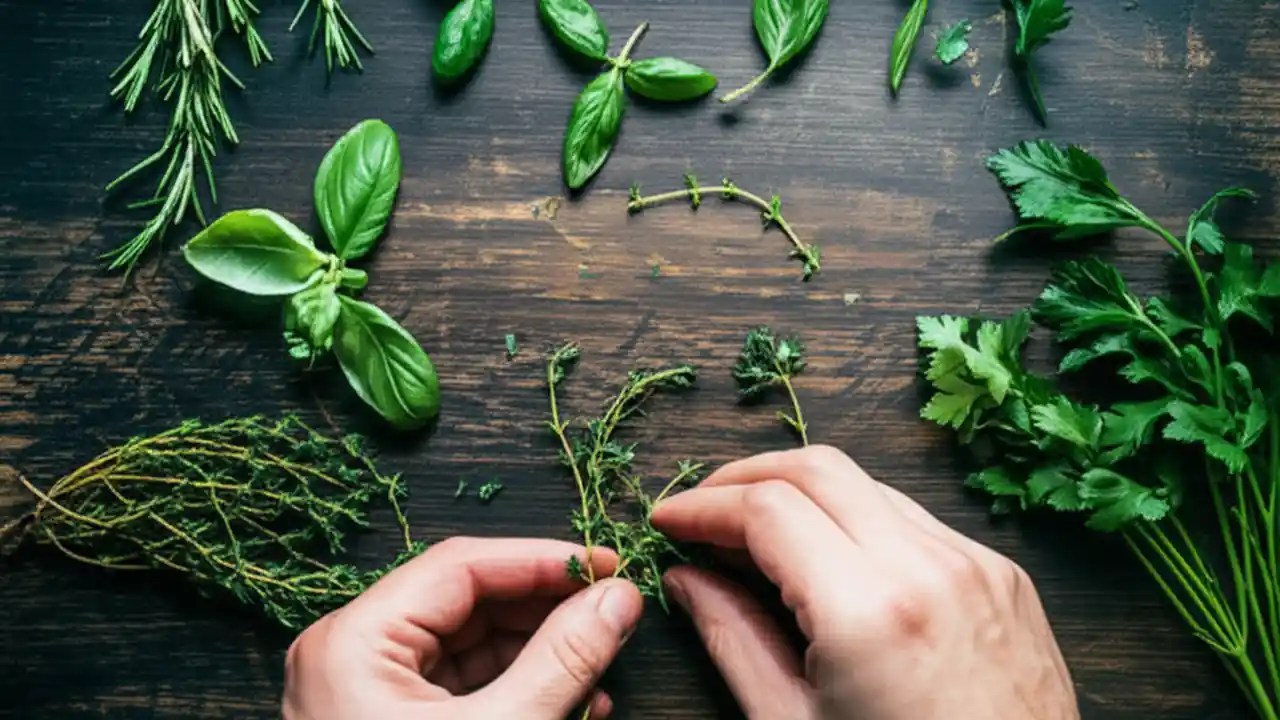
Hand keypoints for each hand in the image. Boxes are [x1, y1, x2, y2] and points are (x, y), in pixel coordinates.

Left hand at [282, 537, 642, 719]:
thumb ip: (563, 659)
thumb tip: (618, 599)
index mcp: (355, 641)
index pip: (461, 566)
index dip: (542, 560)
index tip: (607, 564)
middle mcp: (351, 655)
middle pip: (465, 601)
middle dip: (545, 609)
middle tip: (613, 610)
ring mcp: (367, 692)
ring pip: (468, 645)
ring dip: (540, 652)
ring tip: (603, 662)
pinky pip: (459, 687)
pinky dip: (518, 689)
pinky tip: (577, 702)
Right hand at [651, 446, 1078, 719]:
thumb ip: (733, 641)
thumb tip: (687, 579)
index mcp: (871, 613)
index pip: (767, 509)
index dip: (703, 507)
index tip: (667, 523)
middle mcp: (930, 569)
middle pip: (817, 469)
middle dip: (745, 478)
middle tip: (701, 515)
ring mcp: (977, 565)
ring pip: (868, 485)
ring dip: (802, 495)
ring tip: (755, 539)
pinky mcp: (1004, 576)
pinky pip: (914, 520)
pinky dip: (856, 521)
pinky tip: (826, 561)